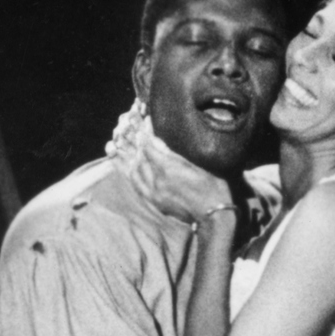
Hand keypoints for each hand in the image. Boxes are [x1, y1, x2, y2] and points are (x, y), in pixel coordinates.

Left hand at [120, 116, 234, 226]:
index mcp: (168, 169)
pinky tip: (128, 164)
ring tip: (122, 143)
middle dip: (133, 140)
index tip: (143, 120)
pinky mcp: (155, 202)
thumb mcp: (197, 165)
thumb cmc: (213, 187)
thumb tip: (156, 141)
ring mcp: (154, 193)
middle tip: (129, 126)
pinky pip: (136, 185)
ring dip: (128, 155)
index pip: (148, 145)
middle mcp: (156, 181)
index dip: (144, 131)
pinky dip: (130, 172)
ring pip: (134, 171)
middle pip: (138, 157)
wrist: (213, 215)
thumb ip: (173, 154)